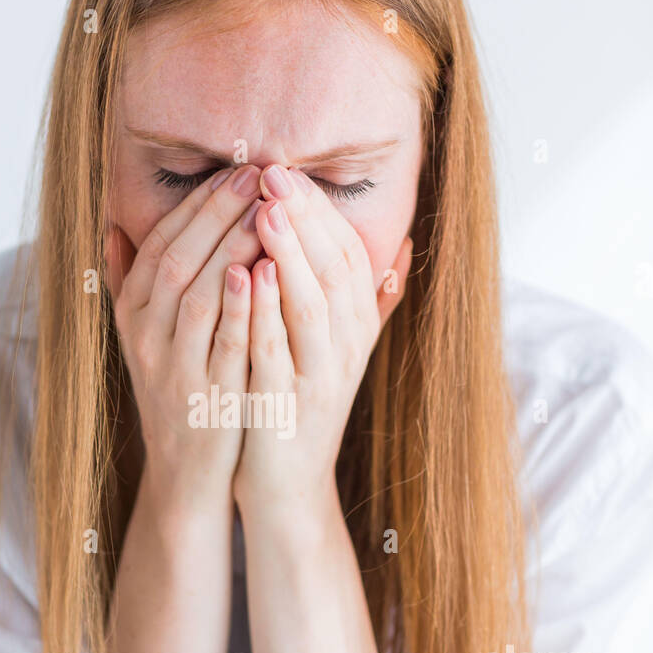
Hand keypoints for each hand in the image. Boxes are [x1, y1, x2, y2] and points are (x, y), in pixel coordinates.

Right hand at [105, 166, 263, 512]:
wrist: (186, 473)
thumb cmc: (178, 392)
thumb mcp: (146, 337)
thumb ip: (130, 283)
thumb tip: (113, 227)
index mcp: (131, 315)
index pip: (159, 245)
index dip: (196, 205)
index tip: (232, 171)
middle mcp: (145, 338)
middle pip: (176, 261)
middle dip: (216, 213)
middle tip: (255, 174)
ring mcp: (175, 368)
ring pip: (197, 295)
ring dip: (230, 247)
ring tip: (265, 209)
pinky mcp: (208, 397)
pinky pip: (223, 343)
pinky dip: (238, 305)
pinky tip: (258, 270)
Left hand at [232, 166, 411, 515]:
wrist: (286, 484)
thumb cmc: (300, 404)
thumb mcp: (337, 348)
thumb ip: (370, 302)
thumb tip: (404, 248)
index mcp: (356, 329)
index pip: (347, 254)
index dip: (320, 210)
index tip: (288, 168)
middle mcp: (346, 350)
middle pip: (335, 270)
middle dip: (305, 218)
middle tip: (273, 171)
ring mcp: (320, 380)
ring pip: (313, 308)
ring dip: (291, 256)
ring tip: (266, 210)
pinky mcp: (287, 408)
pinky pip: (279, 354)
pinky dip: (266, 314)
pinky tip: (249, 278)